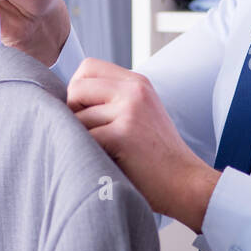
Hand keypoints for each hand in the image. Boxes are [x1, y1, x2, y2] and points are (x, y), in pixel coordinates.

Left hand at [66, 58, 220, 232]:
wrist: (186, 184)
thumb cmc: (156, 157)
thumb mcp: (139, 114)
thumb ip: (111, 100)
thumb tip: (64, 98)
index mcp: (137, 82)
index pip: (88, 67)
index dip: (78, 89)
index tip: (86, 113)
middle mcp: (134, 89)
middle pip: (76, 87)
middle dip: (72, 112)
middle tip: (91, 135)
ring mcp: (130, 110)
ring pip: (76, 117)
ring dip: (80, 138)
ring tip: (103, 153)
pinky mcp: (124, 133)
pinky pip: (83, 138)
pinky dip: (88, 154)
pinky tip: (106, 162)